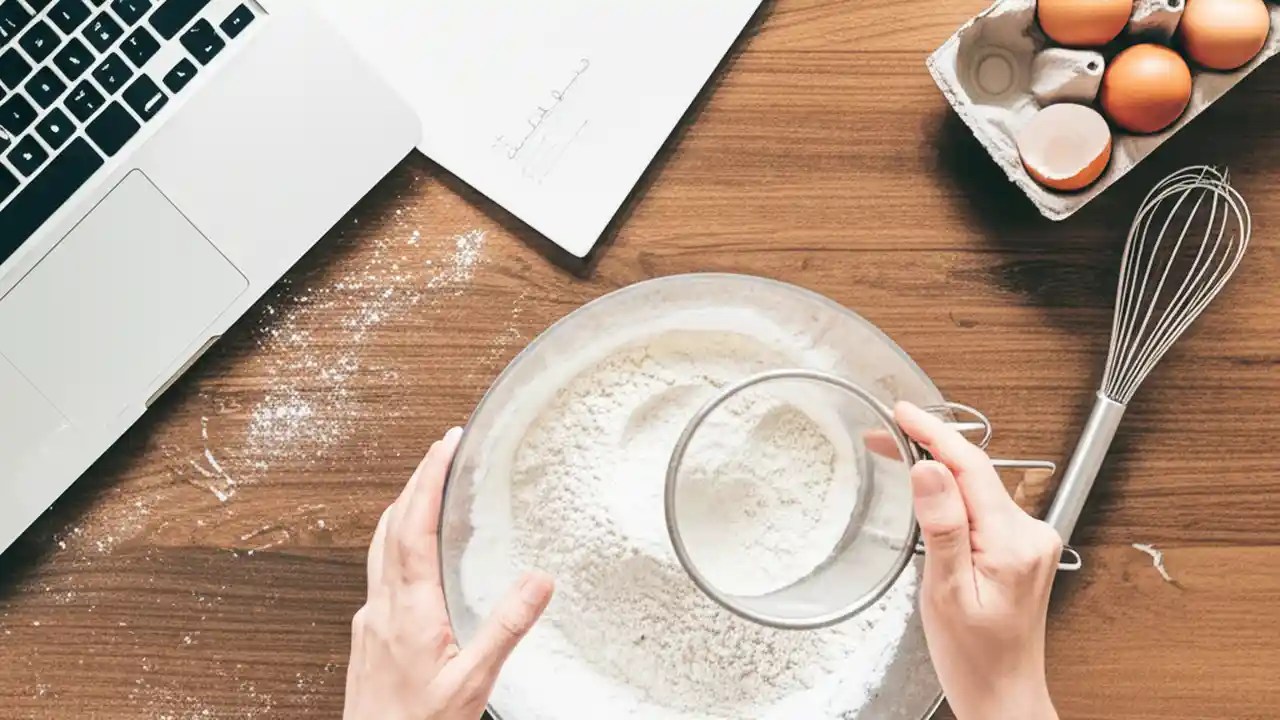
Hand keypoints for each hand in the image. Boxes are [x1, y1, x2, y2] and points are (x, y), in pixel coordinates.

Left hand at [344, 427, 554, 719]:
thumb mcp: (473, 682)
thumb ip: (506, 629)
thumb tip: (538, 581)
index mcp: (408, 610)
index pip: (414, 525)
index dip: (429, 479)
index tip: (445, 445)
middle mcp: (381, 608)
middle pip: (392, 525)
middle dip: (417, 480)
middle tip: (441, 450)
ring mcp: (369, 621)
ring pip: (380, 546)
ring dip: (403, 508)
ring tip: (426, 486)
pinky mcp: (367, 635)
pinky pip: (378, 570)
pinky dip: (396, 540)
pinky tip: (410, 551)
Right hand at [895, 402, 1061, 719]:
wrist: (1003, 696)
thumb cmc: (974, 657)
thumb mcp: (945, 593)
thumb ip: (941, 527)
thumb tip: (930, 471)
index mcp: (1012, 543)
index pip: (970, 466)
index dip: (933, 432)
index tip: (902, 412)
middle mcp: (1030, 534)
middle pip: (974, 471)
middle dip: (928, 446)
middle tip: (882, 435)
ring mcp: (1029, 540)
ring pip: (977, 486)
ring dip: (938, 469)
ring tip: (897, 454)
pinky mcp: (1021, 547)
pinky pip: (982, 505)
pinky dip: (952, 493)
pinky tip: (928, 492)